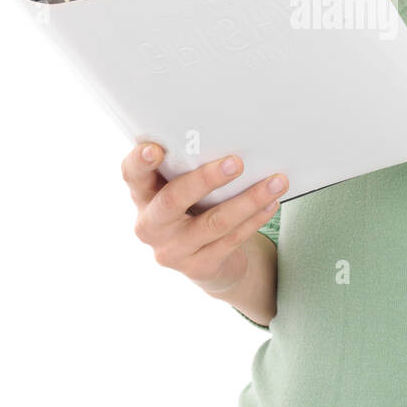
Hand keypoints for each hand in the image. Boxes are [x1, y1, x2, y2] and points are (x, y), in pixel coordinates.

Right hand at [122, 145, 286, 296]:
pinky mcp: (199, 267)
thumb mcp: (183, 190)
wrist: (207, 262)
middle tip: (236, 162)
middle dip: (205, 179)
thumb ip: (187, 169)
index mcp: (143, 196)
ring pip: (214, 222)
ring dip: (248, 199)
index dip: (139, 162)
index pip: (132, 175)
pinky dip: (254, 219)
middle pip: (173, 199)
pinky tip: (270, 203)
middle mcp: (151, 226)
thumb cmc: (194, 210)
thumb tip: (227, 140)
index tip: (155, 149)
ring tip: (275, 182)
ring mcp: (172, 251)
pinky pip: (232, 240)